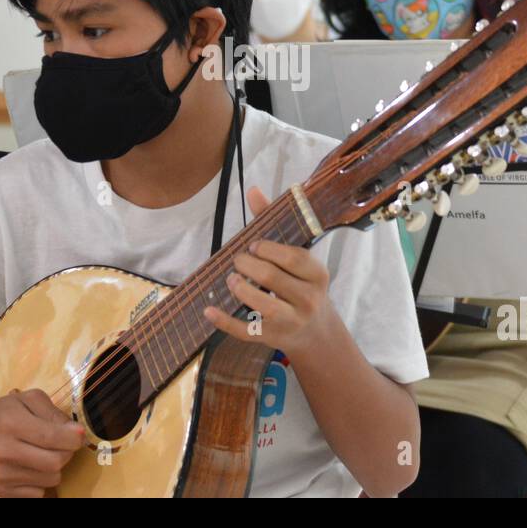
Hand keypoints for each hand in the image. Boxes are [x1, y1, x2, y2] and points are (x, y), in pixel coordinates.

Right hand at [0, 389, 84, 497]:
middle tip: (62, 443)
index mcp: (10, 423)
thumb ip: (55, 413)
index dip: (73, 438)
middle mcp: (3, 450)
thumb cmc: (5, 413)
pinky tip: (30, 465)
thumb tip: (76, 433)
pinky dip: (41, 480)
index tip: (79, 434)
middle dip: (67, 452)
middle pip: (55, 463)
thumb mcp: (29, 399)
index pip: (52, 437)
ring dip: (55, 467)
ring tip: (43, 452)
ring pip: (51, 479)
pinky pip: (38, 492)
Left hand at [203, 187, 335, 356]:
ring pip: (263, 306)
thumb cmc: (301, 283)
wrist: (315, 330)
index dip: (268, 249)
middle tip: (237, 260)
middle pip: (273, 279)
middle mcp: (309, 299)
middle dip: (249, 266)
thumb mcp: (297, 257)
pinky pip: (247, 331)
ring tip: (230, 279)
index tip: (252, 245)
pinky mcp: (274, 337)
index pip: (293, 257)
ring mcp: (292, 321)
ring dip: (241, 290)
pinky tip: (209, 310)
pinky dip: (225, 321)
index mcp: (317, 274)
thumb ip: (274, 224)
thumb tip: (253, 190)